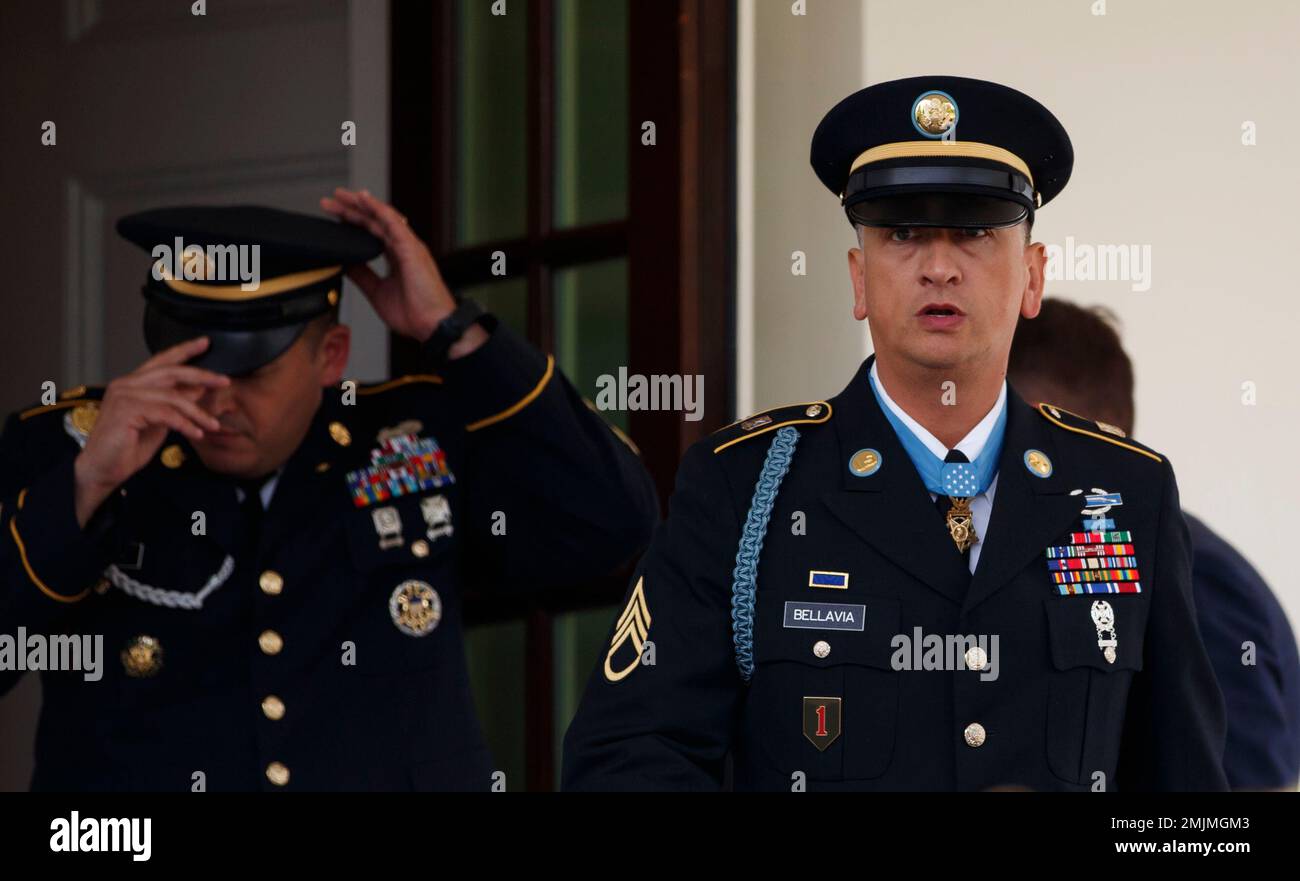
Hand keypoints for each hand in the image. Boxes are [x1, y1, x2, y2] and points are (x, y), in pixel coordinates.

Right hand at [73, 337, 227, 526]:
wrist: (102, 470)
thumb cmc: (126, 448)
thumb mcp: (159, 422)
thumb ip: (174, 404)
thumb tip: (197, 389)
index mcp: (132, 384)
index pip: (161, 361)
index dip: (184, 350)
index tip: (205, 343)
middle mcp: (125, 385)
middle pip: (170, 372)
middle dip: (201, 375)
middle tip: (224, 381)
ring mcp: (123, 396)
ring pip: (172, 396)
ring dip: (197, 412)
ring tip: (213, 424)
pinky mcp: (125, 411)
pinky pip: (166, 414)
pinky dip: (185, 424)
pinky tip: (197, 433)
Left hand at [320, 188, 451, 341]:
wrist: (432, 325)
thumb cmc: (414, 314)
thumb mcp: (377, 292)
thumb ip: (363, 275)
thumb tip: (343, 264)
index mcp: (397, 257)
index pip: (372, 233)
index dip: (353, 223)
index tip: (333, 217)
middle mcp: (403, 247)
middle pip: (374, 221)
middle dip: (351, 210)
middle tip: (329, 201)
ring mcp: (408, 245)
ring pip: (381, 217)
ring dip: (359, 204)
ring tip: (340, 195)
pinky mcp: (411, 248)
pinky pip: (392, 222)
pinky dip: (377, 209)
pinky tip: (363, 199)